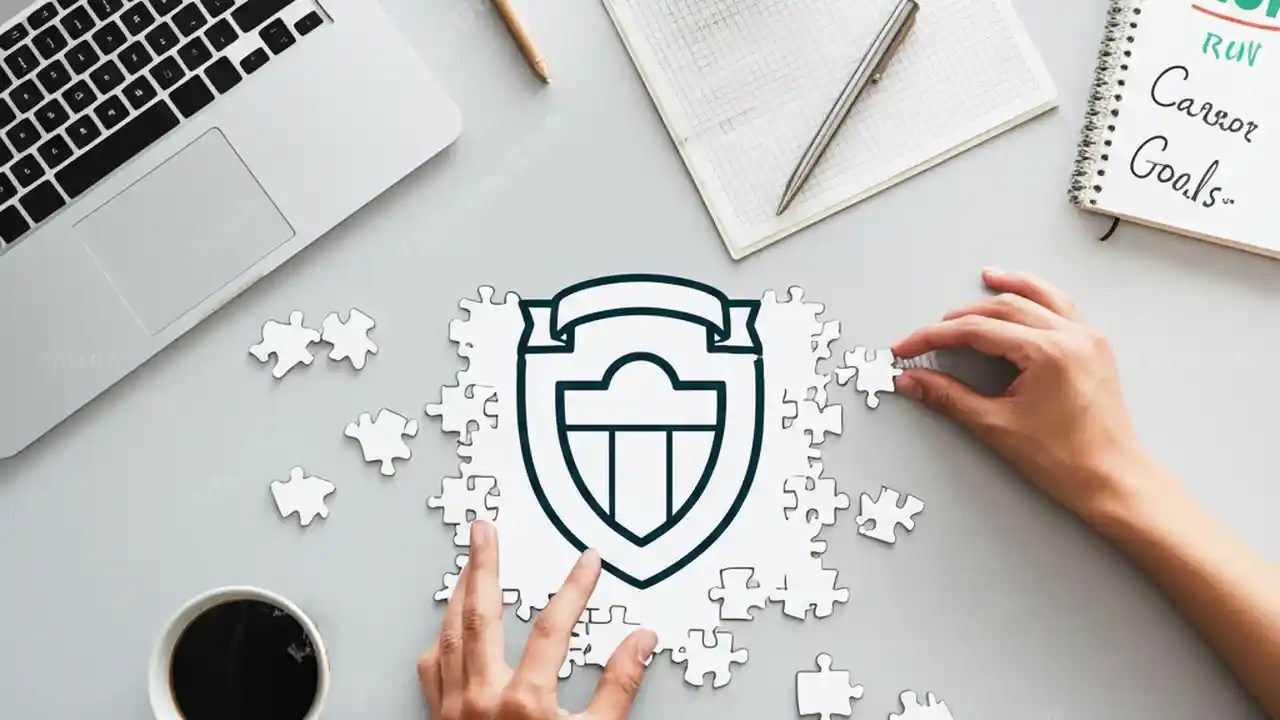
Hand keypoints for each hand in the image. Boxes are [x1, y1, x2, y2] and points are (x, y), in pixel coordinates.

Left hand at [418, 521, 657, 719]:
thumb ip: (618, 689)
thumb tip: (641, 643)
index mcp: (524, 701)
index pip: (555, 626)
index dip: (575, 588)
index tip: (589, 560)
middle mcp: (483, 699)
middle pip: (481, 615)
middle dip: (484, 565)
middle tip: (484, 530)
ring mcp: (455, 710)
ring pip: (448, 636)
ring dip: (457, 595)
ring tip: (466, 563)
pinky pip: (430, 672)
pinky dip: (438, 643)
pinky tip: (444, 631)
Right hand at [892, 269, 1170, 520]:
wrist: (1112, 480)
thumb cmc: (1066, 460)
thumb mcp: (997, 426)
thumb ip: (949, 397)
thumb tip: (914, 382)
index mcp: (1048, 352)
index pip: (977, 331)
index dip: (934, 337)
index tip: (908, 348)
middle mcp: (1072, 336)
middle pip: (1003, 308)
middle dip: (960, 318)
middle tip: (929, 336)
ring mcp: (1087, 339)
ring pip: (1039, 297)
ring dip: (1007, 288)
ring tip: (985, 278)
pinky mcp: (1095, 349)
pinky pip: (1064, 308)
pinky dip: (1040, 297)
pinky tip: (1027, 297)